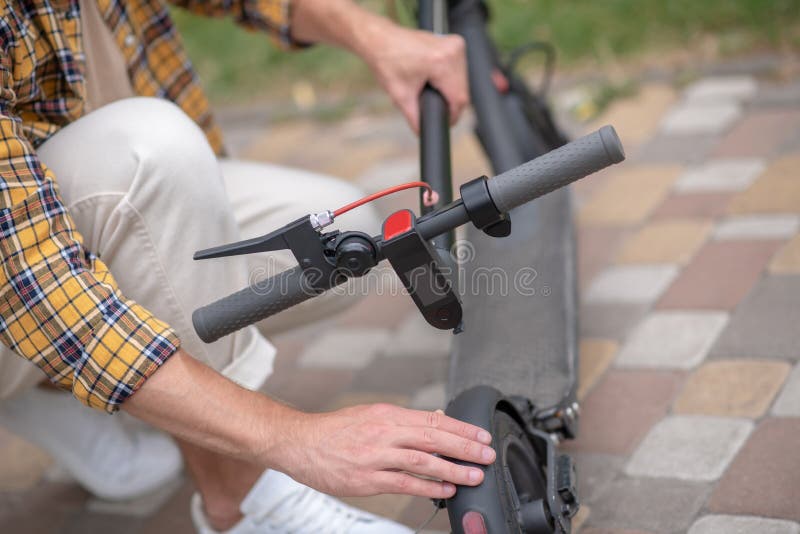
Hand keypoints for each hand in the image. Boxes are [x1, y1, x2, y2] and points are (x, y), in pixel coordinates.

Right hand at [274, 403, 494, 498]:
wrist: (300, 443)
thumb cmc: (336, 430)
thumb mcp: (371, 414)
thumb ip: (404, 421)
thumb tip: (436, 420)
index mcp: (388, 414)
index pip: (433, 419)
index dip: (461, 428)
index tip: (482, 435)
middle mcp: (384, 432)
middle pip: (433, 438)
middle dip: (465, 447)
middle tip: (487, 454)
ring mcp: (376, 457)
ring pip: (423, 461)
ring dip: (453, 469)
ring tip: (474, 475)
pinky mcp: (368, 480)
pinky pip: (404, 483)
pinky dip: (428, 487)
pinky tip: (446, 490)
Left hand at [363, 24, 469, 132]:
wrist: (380, 39)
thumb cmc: (387, 61)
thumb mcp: (401, 96)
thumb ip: (415, 119)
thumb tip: (423, 132)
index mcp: (441, 62)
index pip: (459, 98)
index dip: (452, 115)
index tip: (445, 122)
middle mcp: (452, 51)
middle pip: (462, 90)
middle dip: (449, 102)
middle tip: (432, 105)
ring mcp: (455, 44)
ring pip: (463, 80)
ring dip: (451, 90)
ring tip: (431, 89)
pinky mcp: (454, 42)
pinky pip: (459, 68)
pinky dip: (450, 77)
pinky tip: (436, 79)